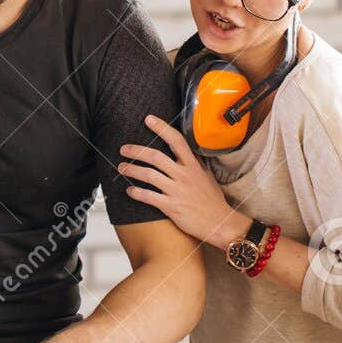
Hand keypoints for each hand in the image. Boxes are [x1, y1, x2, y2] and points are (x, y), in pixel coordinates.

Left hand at [119, 115, 249, 250]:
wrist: (220, 223)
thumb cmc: (212, 200)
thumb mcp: (206, 176)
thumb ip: (194, 163)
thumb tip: (186, 151)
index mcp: (193, 165)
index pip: (176, 141)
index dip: (161, 128)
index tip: (149, 119)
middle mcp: (184, 175)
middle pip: (155, 157)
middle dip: (136, 151)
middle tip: (124, 149)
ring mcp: (177, 191)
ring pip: (149, 175)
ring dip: (132, 170)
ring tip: (122, 168)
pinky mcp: (171, 206)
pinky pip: (149, 197)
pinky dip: (137, 192)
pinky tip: (130, 190)